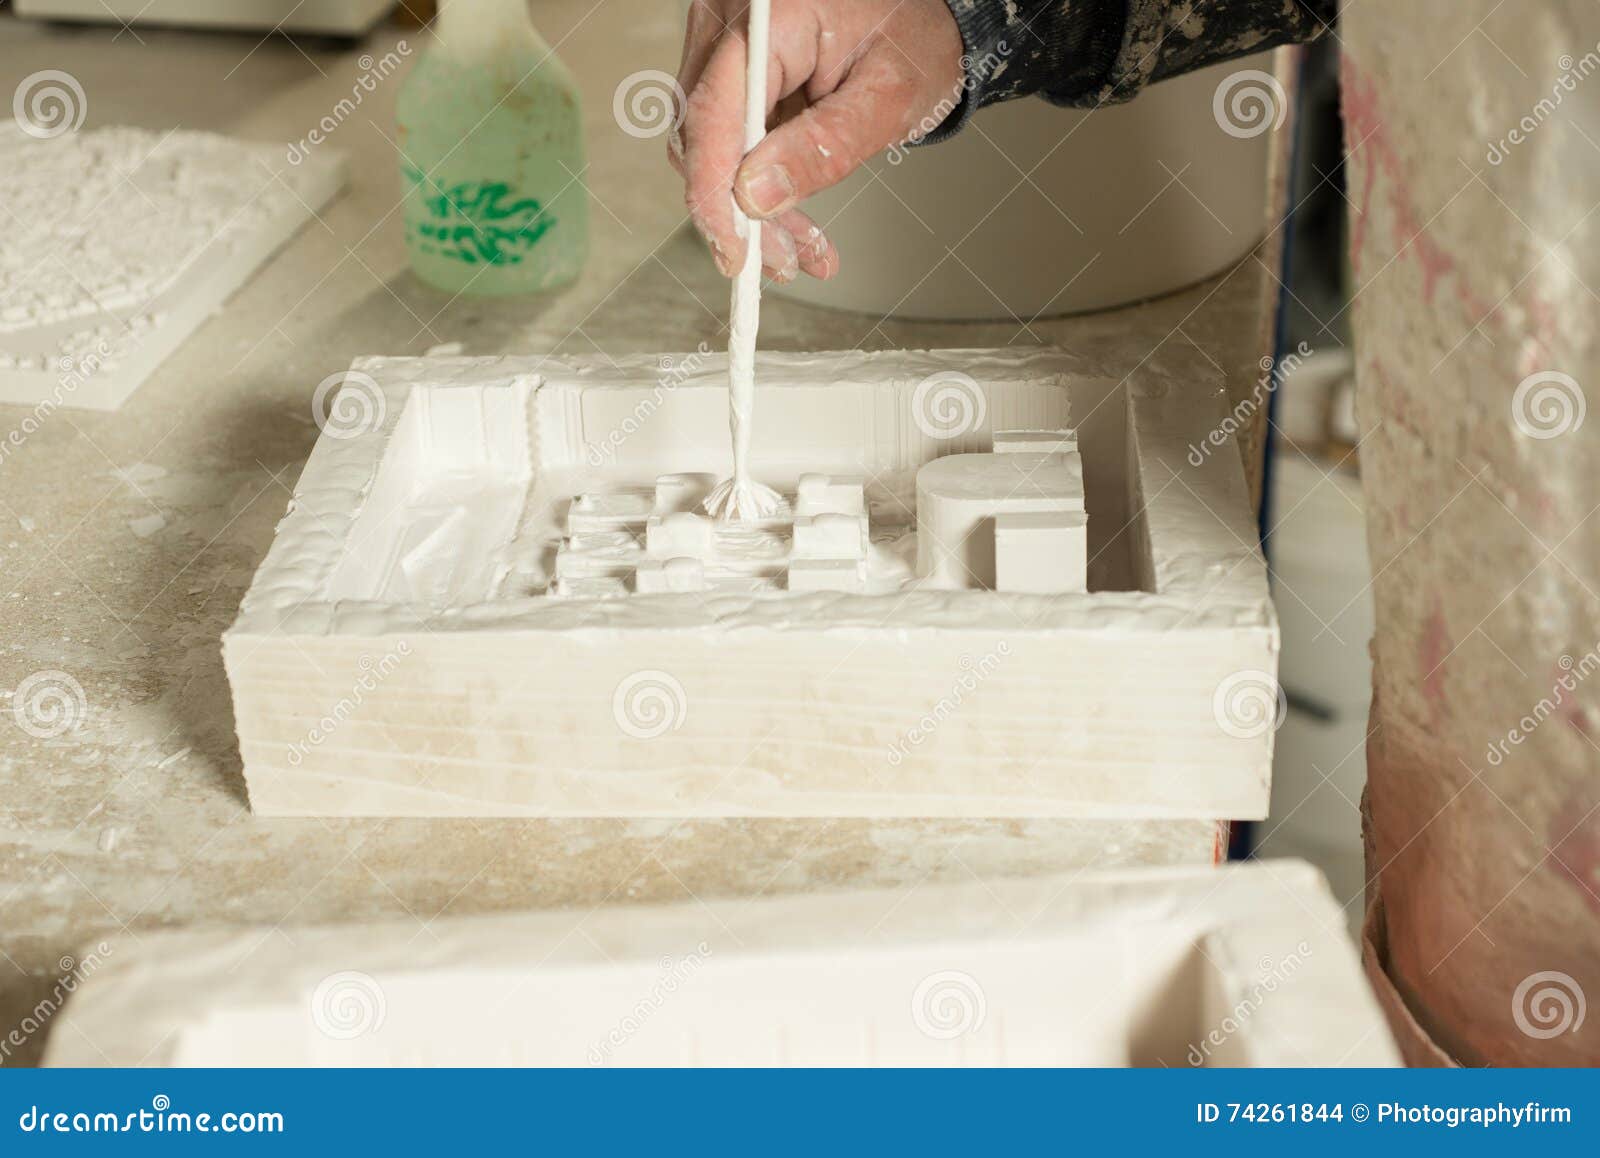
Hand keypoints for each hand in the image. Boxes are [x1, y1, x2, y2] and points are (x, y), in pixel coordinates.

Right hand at [670, 0, 963, 281]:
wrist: (925, 13)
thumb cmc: (914, 35)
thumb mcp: (887, 96)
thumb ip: (824, 147)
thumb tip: (756, 197)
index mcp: (770, 13)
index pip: (713, 114)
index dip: (715, 195)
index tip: (737, 253)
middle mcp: (731, 21)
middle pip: (703, 135)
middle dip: (740, 212)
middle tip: (786, 260)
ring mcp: (722, 41)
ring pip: (709, 145)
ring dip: (749, 207)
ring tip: (801, 247)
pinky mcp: (727, 67)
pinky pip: (724, 136)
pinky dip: (756, 183)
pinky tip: (789, 218)